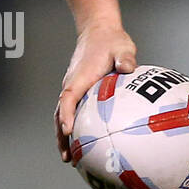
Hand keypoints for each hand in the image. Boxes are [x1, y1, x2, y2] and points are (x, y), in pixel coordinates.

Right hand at [56, 22, 136, 160]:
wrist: (99, 31)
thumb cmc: (111, 40)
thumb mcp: (122, 47)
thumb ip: (125, 57)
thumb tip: (128, 67)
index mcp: (80, 77)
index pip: (68, 97)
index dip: (66, 114)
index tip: (67, 129)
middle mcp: (73, 84)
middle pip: (60, 113)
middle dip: (61, 135)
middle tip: (68, 156)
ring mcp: (74, 88)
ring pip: (63, 115)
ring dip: (64, 135)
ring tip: (70, 157)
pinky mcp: (80, 90)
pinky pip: (73, 111)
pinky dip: (73, 126)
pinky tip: (84, 142)